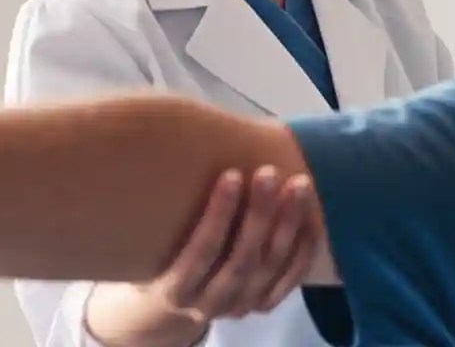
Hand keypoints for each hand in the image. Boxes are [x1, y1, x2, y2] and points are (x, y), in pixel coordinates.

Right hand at [150, 166, 317, 319]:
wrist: (169, 305)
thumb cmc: (155, 255)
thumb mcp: (143, 246)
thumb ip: (164, 213)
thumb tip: (177, 147)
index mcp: (175, 290)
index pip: (202, 252)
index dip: (219, 214)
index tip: (232, 174)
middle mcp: (208, 305)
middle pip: (242, 260)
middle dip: (259, 215)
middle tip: (269, 173)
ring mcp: (239, 308)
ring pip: (270, 267)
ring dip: (287, 225)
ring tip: (298, 185)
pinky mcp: (261, 306)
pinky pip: (290, 279)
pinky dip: (303, 248)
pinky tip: (311, 216)